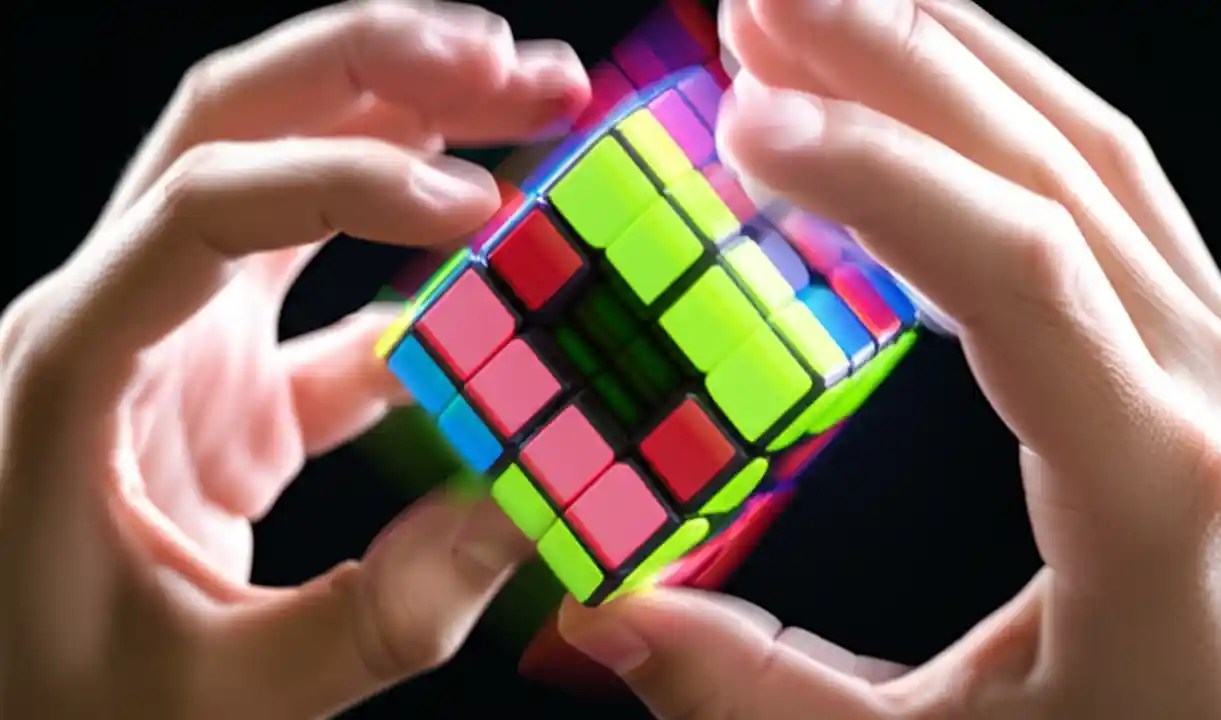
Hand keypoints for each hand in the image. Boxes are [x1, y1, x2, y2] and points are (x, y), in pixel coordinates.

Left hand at [0, 3, 588, 716]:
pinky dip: (414, 270)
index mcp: (75, 366)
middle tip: (514, 67)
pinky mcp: (227, 377)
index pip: (205, 204)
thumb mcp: (224, 690)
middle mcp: (120, 315)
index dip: (350, 183)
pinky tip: (497, 268)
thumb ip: (379, 615)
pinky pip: (327, 294)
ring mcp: (173, 337)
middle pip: (234, 122)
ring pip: (281, 170)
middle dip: (379, 70)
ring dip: (402, 124)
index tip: (478, 212)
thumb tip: (525, 515)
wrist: (12, 712)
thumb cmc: (63, 705)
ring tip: (523, 98)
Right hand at [558, 1, 1220, 717]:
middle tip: (759, 1)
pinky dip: (1010, 126)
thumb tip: (606, 615)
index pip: (1020, 276)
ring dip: (950, 67)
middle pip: (1056, 172)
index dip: (877, 174)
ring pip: (1097, 162)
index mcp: (1158, 500)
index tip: (746, 117)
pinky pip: (1117, 207)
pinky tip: (931, 99)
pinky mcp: (1217, 369)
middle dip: (895, 63)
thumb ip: (762, 695)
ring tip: (820, 9)